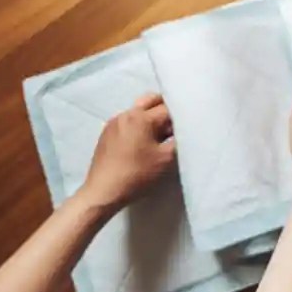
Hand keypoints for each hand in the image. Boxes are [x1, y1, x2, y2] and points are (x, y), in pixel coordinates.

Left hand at [77, 94, 175, 208]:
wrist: (103, 192)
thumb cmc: (137, 175)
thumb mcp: (166, 160)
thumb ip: (179, 141)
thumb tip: (184, 131)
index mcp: (141, 117)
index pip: (168, 108)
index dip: (181, 117)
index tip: (188, 126)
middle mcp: (126, 114)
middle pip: (151, 99)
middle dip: (165, 108)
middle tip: (175, 125)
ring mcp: (114, 122)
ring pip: (138, 109)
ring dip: (151, 116)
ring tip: (159, 135)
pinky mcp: (106, 133)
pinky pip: (127, 120)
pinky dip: (138, 124)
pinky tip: (142, 142)